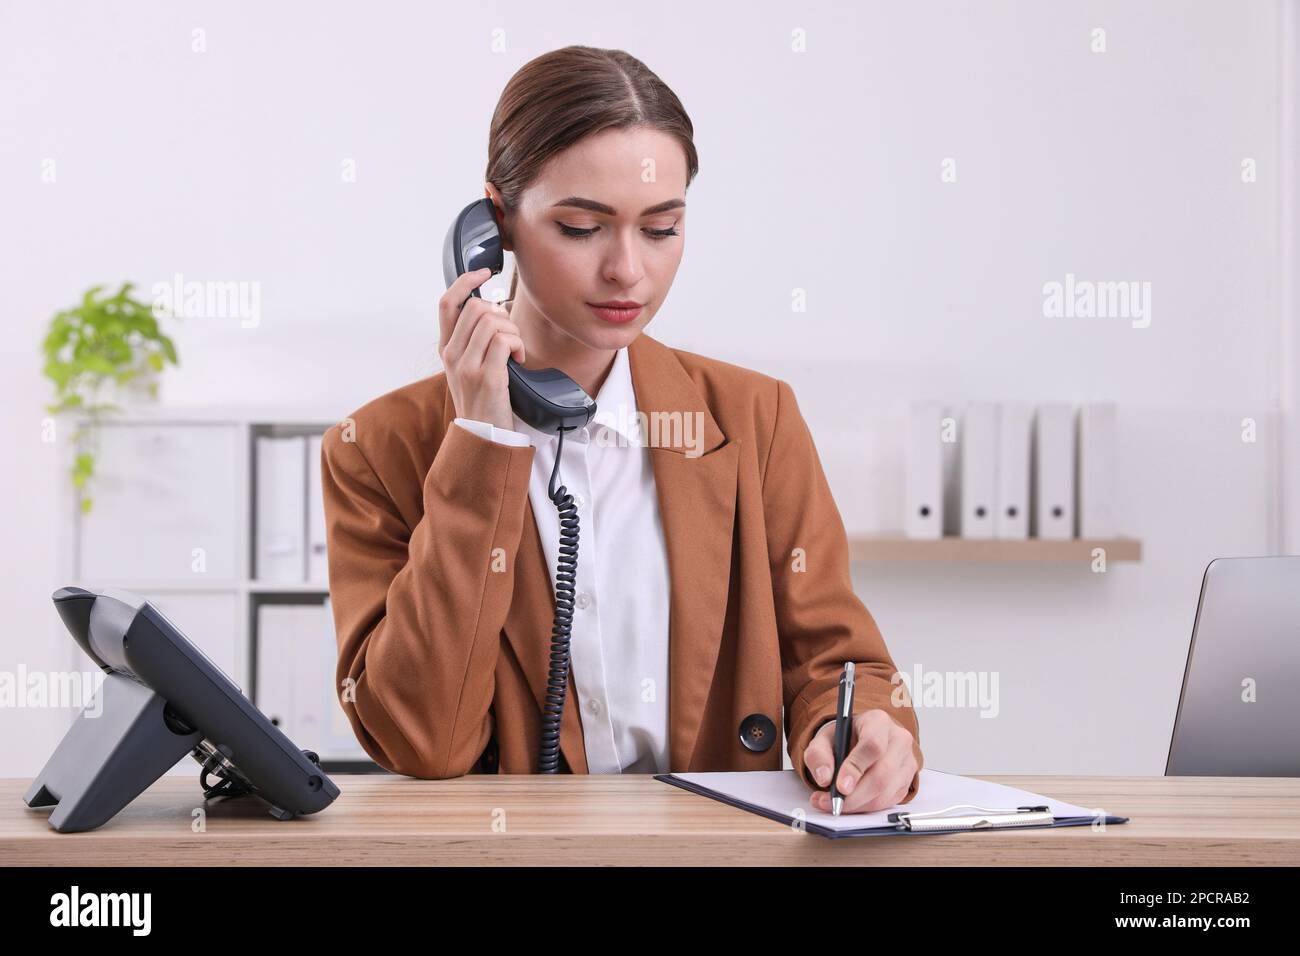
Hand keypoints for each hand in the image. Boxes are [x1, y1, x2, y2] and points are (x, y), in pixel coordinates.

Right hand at [438, 267, 524, 431]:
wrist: (482, 435)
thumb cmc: (482, 399)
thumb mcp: (468, 367)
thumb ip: (473, 339)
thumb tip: (495, 308)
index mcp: (446, 348)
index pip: (447, 302)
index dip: (465, 281)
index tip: (484, 271)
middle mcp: (452, 354)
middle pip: (477, 307)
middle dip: (501, 314)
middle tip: (510, 335)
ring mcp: (467, 365)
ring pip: (492, 321)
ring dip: (513, 331)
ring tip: (516, 350)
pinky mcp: (486, 375)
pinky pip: (505, 340)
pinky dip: (518, 344)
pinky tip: (519, 359)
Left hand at [803, 708, 918, 813]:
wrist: (860, 740)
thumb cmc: (844, 738)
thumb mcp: (823, 739)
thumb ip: (818, 754)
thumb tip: (824, 778)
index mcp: (878, 722)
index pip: (873, 745)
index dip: (856, 768)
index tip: (840, 786)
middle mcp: (898, 740)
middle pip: (882, 774)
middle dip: (854, 796)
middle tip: (830, 802)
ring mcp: (907, 762)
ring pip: (885, 792)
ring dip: (857, 805)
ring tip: (833, 803)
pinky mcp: (907, 782)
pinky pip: (888, 801)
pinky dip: (865, 808)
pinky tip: (850, 804)